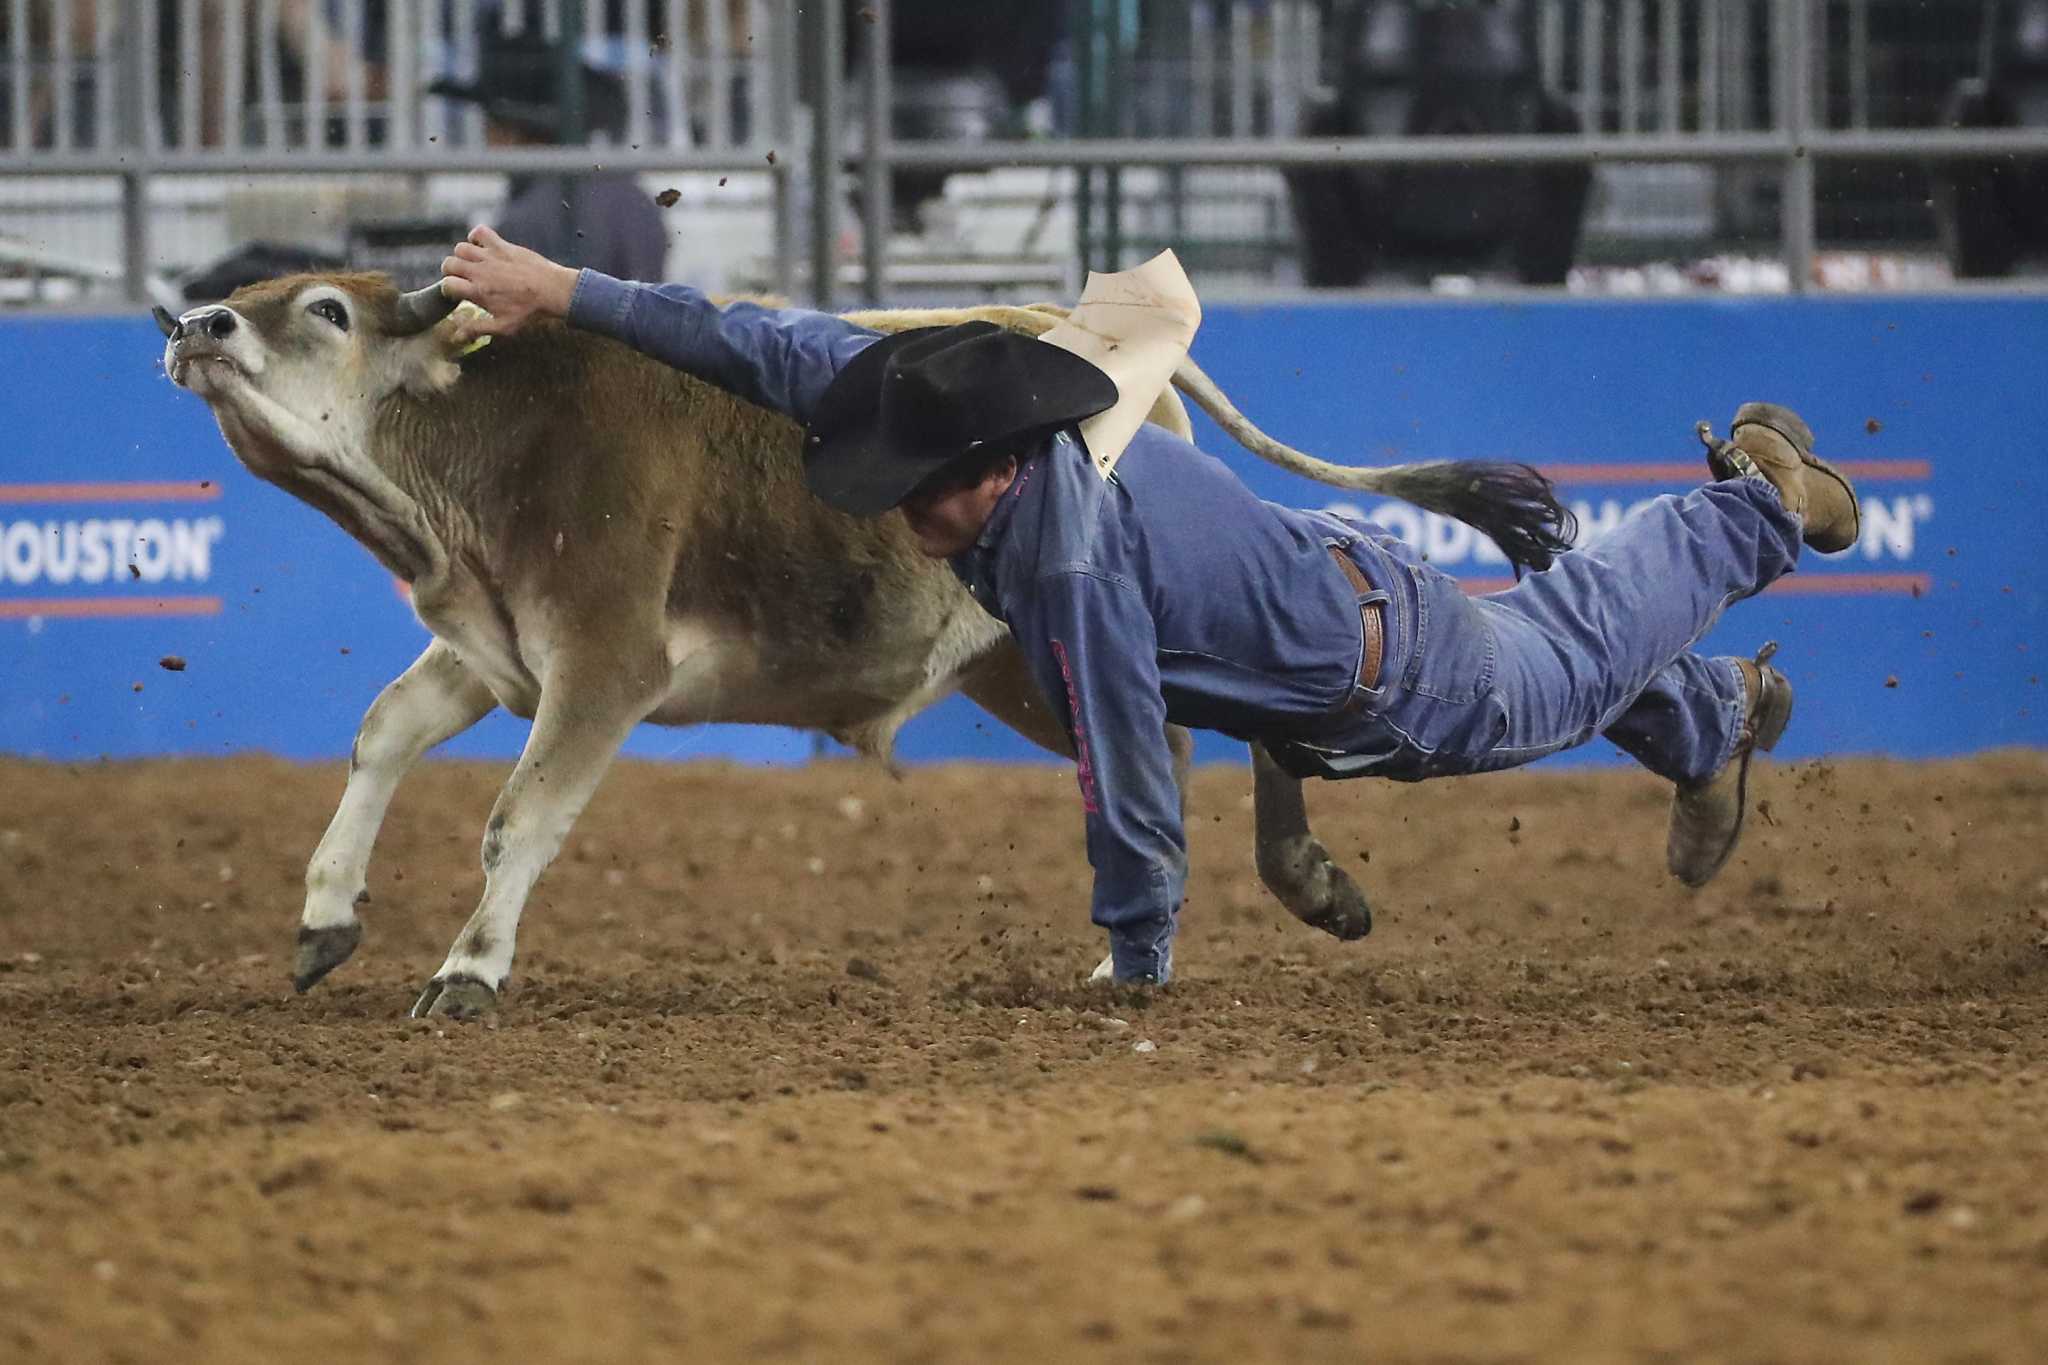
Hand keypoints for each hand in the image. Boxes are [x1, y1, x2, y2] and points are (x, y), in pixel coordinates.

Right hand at [437, 225, 579, 341]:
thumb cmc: (529, 311)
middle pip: (449, 264)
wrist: (553, 291)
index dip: (449, 289)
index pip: (447, 285)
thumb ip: (477, 329)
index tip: (458, 292)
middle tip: (463, 278)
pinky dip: (476, 236)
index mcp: (478, 292)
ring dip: (463, 255)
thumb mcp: (503, 326)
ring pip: (460, 248)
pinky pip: (480, 232)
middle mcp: (480, 272)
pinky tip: (482, 246)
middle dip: (451, 271)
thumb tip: (456, 337)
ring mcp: (490, 256)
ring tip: (473, 264)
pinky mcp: (501, 245)